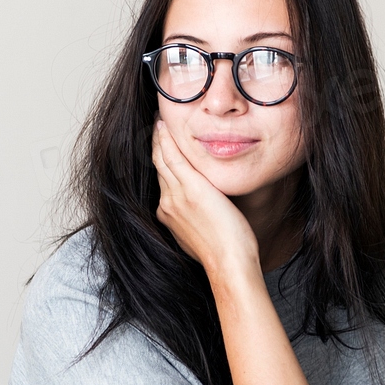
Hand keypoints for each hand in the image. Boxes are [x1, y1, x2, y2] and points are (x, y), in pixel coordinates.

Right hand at [152, 119, 259, 277]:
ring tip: (158, 122)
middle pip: (158, 167)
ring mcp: (176, 196)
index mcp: (169, 215)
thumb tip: (203, 216)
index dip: (160, 161)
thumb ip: (197, 220)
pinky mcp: (191, 188)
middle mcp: (167, 204)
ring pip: (162, 159)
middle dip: (156, 146)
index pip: (163, 180)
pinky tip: (163, 126)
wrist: (228, 262)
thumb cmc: (225, 252)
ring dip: (159, 138)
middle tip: (157, 126)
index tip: (161, 146)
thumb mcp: (202, 235)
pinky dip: (166, 140)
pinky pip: (173, 157)